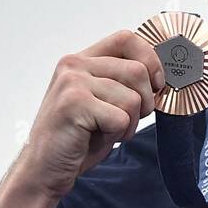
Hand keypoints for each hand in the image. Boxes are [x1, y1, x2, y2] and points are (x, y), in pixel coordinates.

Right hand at [13, 30, 165, 200]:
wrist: (45, 168)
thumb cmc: (77, 137)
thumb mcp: (104, 101)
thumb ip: (124, 82)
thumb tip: (162, 77)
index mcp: (83, 60)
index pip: (127, 39)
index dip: (151, 60)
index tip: (156, 84)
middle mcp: (75, 65)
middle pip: (138, 70)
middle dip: (144, 101)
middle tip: (126, 120)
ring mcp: (72, 83)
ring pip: (132, 98)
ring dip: (129, 123)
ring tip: (106, 130)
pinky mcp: (74, 105)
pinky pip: (121, 118)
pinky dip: (117, 134)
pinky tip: (96, 137)